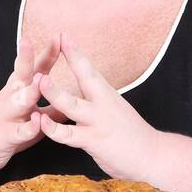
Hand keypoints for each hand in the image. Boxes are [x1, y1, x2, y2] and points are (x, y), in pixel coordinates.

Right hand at [0, 34, 61, 172]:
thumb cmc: (8, 126)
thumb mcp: (31, 112)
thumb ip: (52, 105)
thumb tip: (75, 97)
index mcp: (19, 89)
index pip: (34, 67)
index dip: (46, 53)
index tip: (59, 36)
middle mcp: (11, 97)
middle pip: (20, 75)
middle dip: (25, 58)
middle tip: (28, 42)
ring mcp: (7, 115)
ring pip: (18, 101)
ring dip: (29, 91)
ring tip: (38, 80)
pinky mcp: (5, 135)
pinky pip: (19, 130)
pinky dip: (29, 126)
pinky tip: (37, 122)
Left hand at [33, 31, 161, 177]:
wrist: (154, 157)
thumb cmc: (132, 135)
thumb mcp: (114, 111)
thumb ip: (96, 102)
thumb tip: (84, 93)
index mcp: (106, 95)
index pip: (89, 69)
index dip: (76, 52)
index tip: (64, 34)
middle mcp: (103, 104)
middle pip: (86, 76)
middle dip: (72, 57)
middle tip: (55, 40)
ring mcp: (97, 122)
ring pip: (71, 104)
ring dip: (54, 92)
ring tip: (37, 79)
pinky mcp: (93, 140)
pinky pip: (68, 134)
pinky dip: (52, 128)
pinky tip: (40, 120)